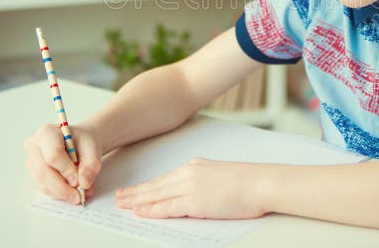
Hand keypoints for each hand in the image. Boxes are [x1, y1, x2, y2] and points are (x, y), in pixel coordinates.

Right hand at [24, 124, 101, 204]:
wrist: (79, 142)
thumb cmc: (83, 142)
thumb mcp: (93, 148)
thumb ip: (91, 165)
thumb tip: (83, 183)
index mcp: (47, 133)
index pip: (53, 155)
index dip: (66, 170)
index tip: (79, 181)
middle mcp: (34, 146)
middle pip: (43, 171)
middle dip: (62, 187)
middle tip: (78, 196)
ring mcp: (31, 161)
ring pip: (42, 183)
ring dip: (61, 193)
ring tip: (78, 194)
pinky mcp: (33, 174)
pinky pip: (43, 188)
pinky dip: (58, 193)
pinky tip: (70, 192)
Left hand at [116, 158, 269, 218]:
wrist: (261, 182)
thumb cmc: (248, 182)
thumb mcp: (220, 176)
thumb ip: (204, 181)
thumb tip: (195, 193)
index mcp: (195, 166)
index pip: (164, 178)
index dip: (146, 186)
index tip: (133, 190)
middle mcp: (189, 173)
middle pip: (155, 186)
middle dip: (135, 192)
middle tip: (118, 197)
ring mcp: (191, 187)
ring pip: (157, 195)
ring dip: (137, 201)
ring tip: (122, 204)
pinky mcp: (195, 201)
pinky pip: (167, 208)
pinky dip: (151, 210)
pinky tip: (140, 212)